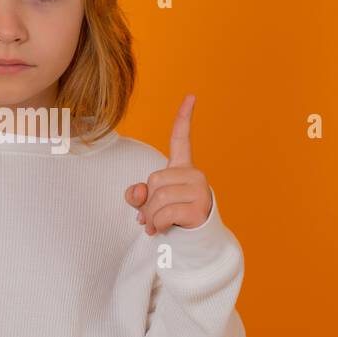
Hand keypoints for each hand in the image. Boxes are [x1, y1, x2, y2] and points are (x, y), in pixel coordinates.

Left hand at [123, 94, 212, 234]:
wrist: (196, 240)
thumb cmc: (171, 217)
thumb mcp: (149, 203)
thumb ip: (138, 194)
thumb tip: (137, 194)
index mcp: (182, 167)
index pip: (181, 138)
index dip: (184, 117)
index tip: (191, 96)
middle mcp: (194, 174)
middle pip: (154, 180)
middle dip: (146, 203)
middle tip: (151, 216)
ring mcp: (199, 189)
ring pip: (158, 198)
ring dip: (150, 217)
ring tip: (155, 224)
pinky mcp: (199, 207)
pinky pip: (166, 213)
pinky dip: (157, 225)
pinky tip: (160, 230)